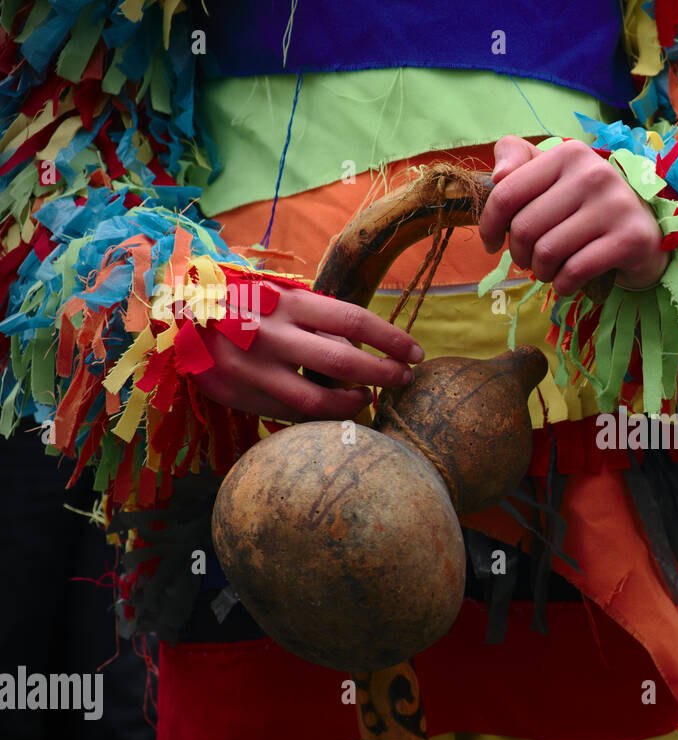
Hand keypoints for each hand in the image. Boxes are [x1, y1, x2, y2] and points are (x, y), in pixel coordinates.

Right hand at [192, 286, 423, 421]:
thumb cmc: (241, 302)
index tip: (416, 353)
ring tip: (366, 398)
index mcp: (286, 302)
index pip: (354, 322)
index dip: (392, 340)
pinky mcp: (236, 394)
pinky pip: (289, 414)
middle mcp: (270, 334)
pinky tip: (330, 409)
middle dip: (383, 374)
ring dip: (352, 403)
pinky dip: (317, 415)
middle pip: (344, 362)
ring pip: (317, 400)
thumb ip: (319, 319)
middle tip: (403, 378)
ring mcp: (251, 369)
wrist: (171, 314)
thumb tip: (370, 349)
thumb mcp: (279, 296)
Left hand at [479, 135, 668, 296]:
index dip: (489, 225)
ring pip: (547, 252)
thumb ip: (518, 159)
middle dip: (519, 254)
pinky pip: (574, 271)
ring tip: (548, 271)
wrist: (645, 231)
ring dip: (540, 272)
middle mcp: (593, 173)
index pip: (507, 192)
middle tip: (528, 261)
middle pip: (525, 227)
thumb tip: (498, 176)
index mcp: (569, 153)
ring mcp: (615, 206)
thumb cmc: (586, 205)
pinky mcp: (630, 239)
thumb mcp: (553, 174)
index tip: (491, 244)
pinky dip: (562, 285)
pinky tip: (565, 282)